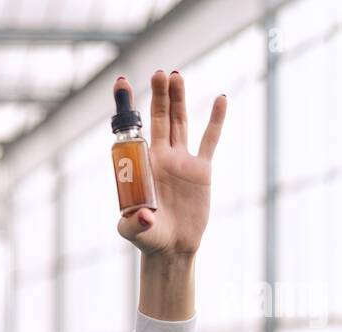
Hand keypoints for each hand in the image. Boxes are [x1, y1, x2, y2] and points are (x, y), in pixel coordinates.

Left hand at [115, 70, 226, 259]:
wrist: (172, 248)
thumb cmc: (147, 238)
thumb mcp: (133, 231)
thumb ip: (134, 223)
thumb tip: (144, 216)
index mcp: (141, 166)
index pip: (133, 130)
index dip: (128, 106)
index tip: (121, 81)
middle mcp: (160, 158)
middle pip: (160, 119)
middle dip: (159, 96)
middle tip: (159, 72)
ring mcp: (181, 161)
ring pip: (180, 123)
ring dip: (178, 99)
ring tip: (175, 75)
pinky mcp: (201, 170)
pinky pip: (209, 140)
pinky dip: (215, 120)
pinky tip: (220, 99)